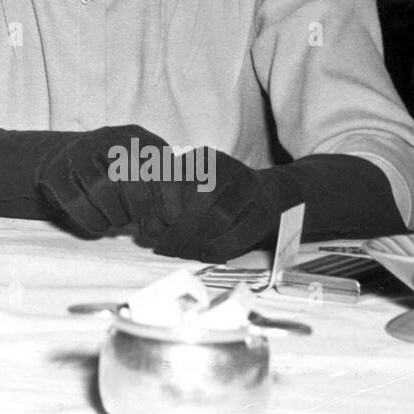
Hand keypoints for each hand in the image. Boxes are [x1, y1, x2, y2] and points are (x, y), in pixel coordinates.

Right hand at [36, 126, 168, 237]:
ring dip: (116, 215)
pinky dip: (94, 221)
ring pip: (102, 188)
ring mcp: (78, 153)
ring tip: (119, 220)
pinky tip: (101, 225)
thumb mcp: (143, 174)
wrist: (64, 158)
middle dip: (138, 206)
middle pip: (129, 173)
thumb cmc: (113, 173)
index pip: (158, 159)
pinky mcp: (56, 172)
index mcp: (134, 135)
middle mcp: (105, 138)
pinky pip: (76, 202)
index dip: (169, 192)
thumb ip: (160, 200)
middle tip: (136, 218)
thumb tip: (155, 229)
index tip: (168, 218)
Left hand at [136, 148, 289, 262]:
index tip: (149, 230)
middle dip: (178, 229)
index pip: (178, 181)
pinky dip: (221, 246)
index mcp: (205, 158)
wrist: (266, 190)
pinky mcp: (266, 211)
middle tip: (162, 247)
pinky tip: (206, 255)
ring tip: (180, 253)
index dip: (162, 208)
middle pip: (200, 199)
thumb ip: (167, 203)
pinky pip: (243, 232)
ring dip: (197, 239)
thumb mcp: (189, 187)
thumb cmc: (217, 193)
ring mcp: (251, 188)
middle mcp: (229, 167)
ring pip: (221, 216)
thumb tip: (147, 228)